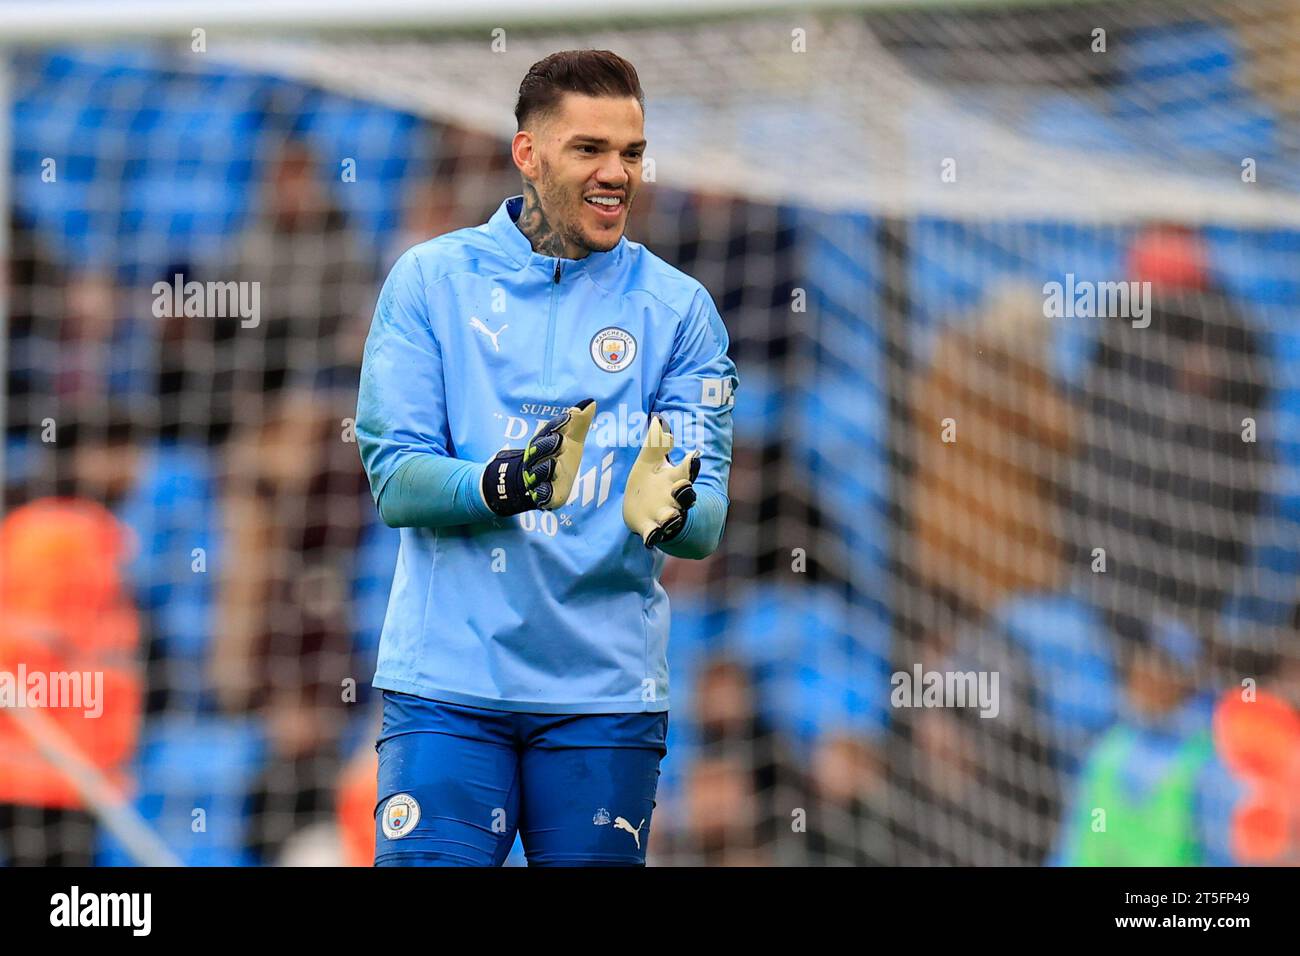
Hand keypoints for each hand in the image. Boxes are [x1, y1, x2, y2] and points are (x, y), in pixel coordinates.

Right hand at [482, 399, 596, 515]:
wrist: (537, 481)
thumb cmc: (557, 455)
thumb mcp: (571, 440)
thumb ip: (579, 423)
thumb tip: (591, 402)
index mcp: (545, 441)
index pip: (550, 430)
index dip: (560, 424)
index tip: (571, 416)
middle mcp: (538, 458)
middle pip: (540, 449)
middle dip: (549, 444)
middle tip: (559, 440)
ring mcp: (538, 476)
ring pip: (538, 471)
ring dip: (545, 467)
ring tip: (553, 464)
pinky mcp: (542, 494)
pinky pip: (541, 494)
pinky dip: (542, 492)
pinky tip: (545, 491)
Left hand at [623, 414, 700, 547]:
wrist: (642, 509)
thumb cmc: (649, 481)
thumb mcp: (650, 460)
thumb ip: (655, 442)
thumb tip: (659, 419)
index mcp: (674, 478)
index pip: (686, 469)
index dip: (692, 463)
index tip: (695, 455)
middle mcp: (673, 497)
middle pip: (684, 495)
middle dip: (685, 492)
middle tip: (683, 487)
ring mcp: (663, 514)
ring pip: (672, 517)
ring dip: (672, 516)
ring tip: (672, 516)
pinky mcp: (649, 528)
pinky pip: (653, 534)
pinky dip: (653, 536)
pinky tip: (650, 538)